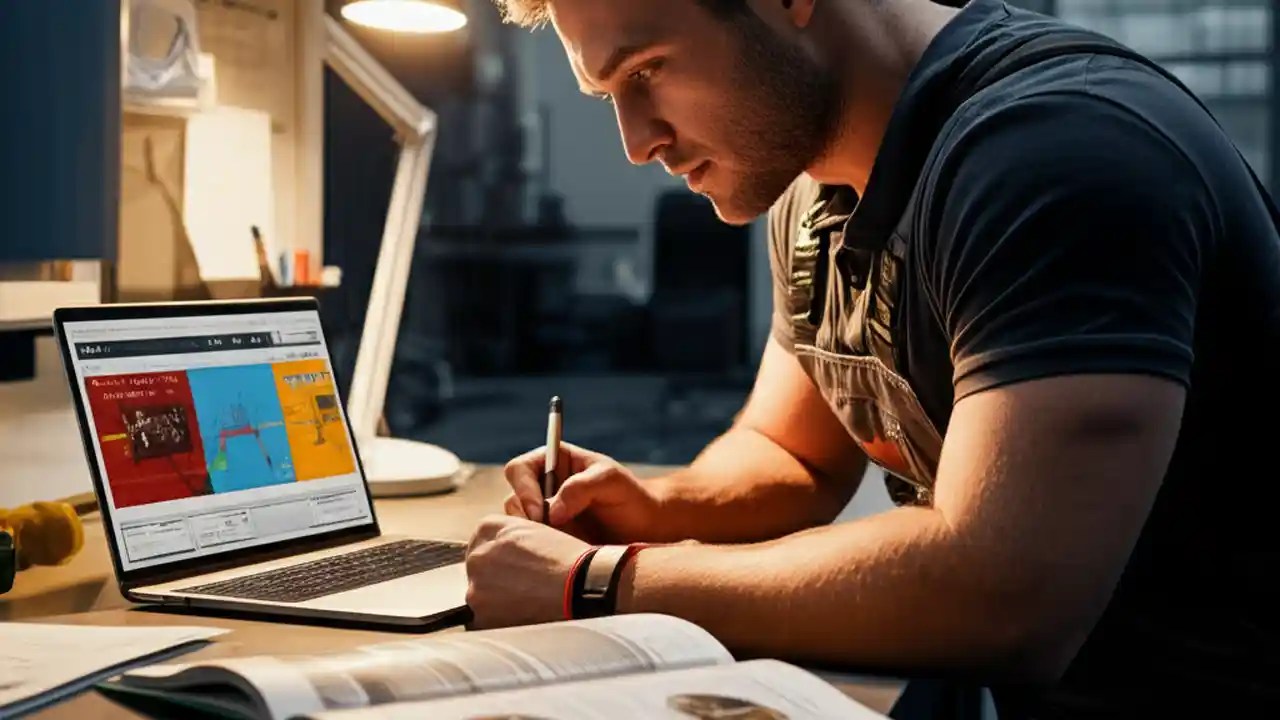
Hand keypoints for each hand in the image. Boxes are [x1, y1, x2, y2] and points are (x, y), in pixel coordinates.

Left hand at [465, 514, 588, 628]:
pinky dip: (498, 618)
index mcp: (489, 528)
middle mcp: (477, 556)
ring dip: (495, 598)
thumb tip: (503, 552)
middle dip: (494, 573)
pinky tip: (522, 616)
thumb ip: (512, 536)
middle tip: (522, 584)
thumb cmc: (570, 559)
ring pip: (480, 593)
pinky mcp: (482, 617)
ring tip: (526, 602)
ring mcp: (476, 588)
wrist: (584, 587)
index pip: (483, 536)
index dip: (500, 549)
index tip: (512, 561)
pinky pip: (484, 618)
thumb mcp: (538, 529)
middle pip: (478, 565)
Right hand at [502, 442, 662, 543]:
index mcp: (553, 463)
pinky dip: (540, 552)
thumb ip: (581, 487)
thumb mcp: (611, 481)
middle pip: (513, 500)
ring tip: (565, 544)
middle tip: (551, 533)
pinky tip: (563, 557)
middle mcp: (543, 489)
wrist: (648, 531)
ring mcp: (545, 517)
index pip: (519, 469)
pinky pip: (531, 547)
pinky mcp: (549, 541)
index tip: (541, 512)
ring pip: (518, 527)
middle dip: (528, 518)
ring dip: (535, 537)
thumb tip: (552, 511)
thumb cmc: (632, 497)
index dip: (523, 489)